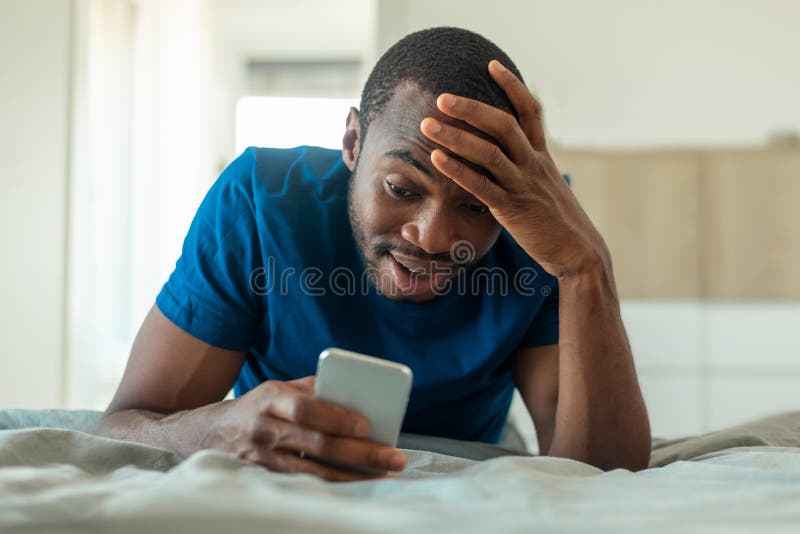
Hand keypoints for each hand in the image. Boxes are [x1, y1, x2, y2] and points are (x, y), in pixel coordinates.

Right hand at [214, 376, 406, 481]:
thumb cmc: (255, 407)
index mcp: (269, 398)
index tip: (366, 426)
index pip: (305, 408)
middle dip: (360, 452)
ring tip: (383, 474)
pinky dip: (333, 486)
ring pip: (313, 471)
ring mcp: (261, 458)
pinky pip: (303, 484)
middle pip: (316, 443)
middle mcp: (263, 428)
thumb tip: (352, 390)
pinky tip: (357, 485)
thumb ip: (311, 388)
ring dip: (353, 475)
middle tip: (393, 456)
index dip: (336, 418)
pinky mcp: (263, 479)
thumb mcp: (277, 389)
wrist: (206, 433)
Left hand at [420, 60, 607, 277]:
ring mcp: (523, 185)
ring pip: (489, 152)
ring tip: (427, 126)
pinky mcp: (512, 209)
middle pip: (504, 124)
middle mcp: (533, 165)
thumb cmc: (557, 221)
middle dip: (471, 108)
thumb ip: (527, 168)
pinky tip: (437, 159)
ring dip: (455, 136)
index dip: (512, 86)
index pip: (531, 111)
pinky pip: (481, 186)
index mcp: (542, 156)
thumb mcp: (546, 186)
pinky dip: (458, 170)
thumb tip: (507, 158)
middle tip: (442, 98)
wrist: (578, 251)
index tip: (492, 65)